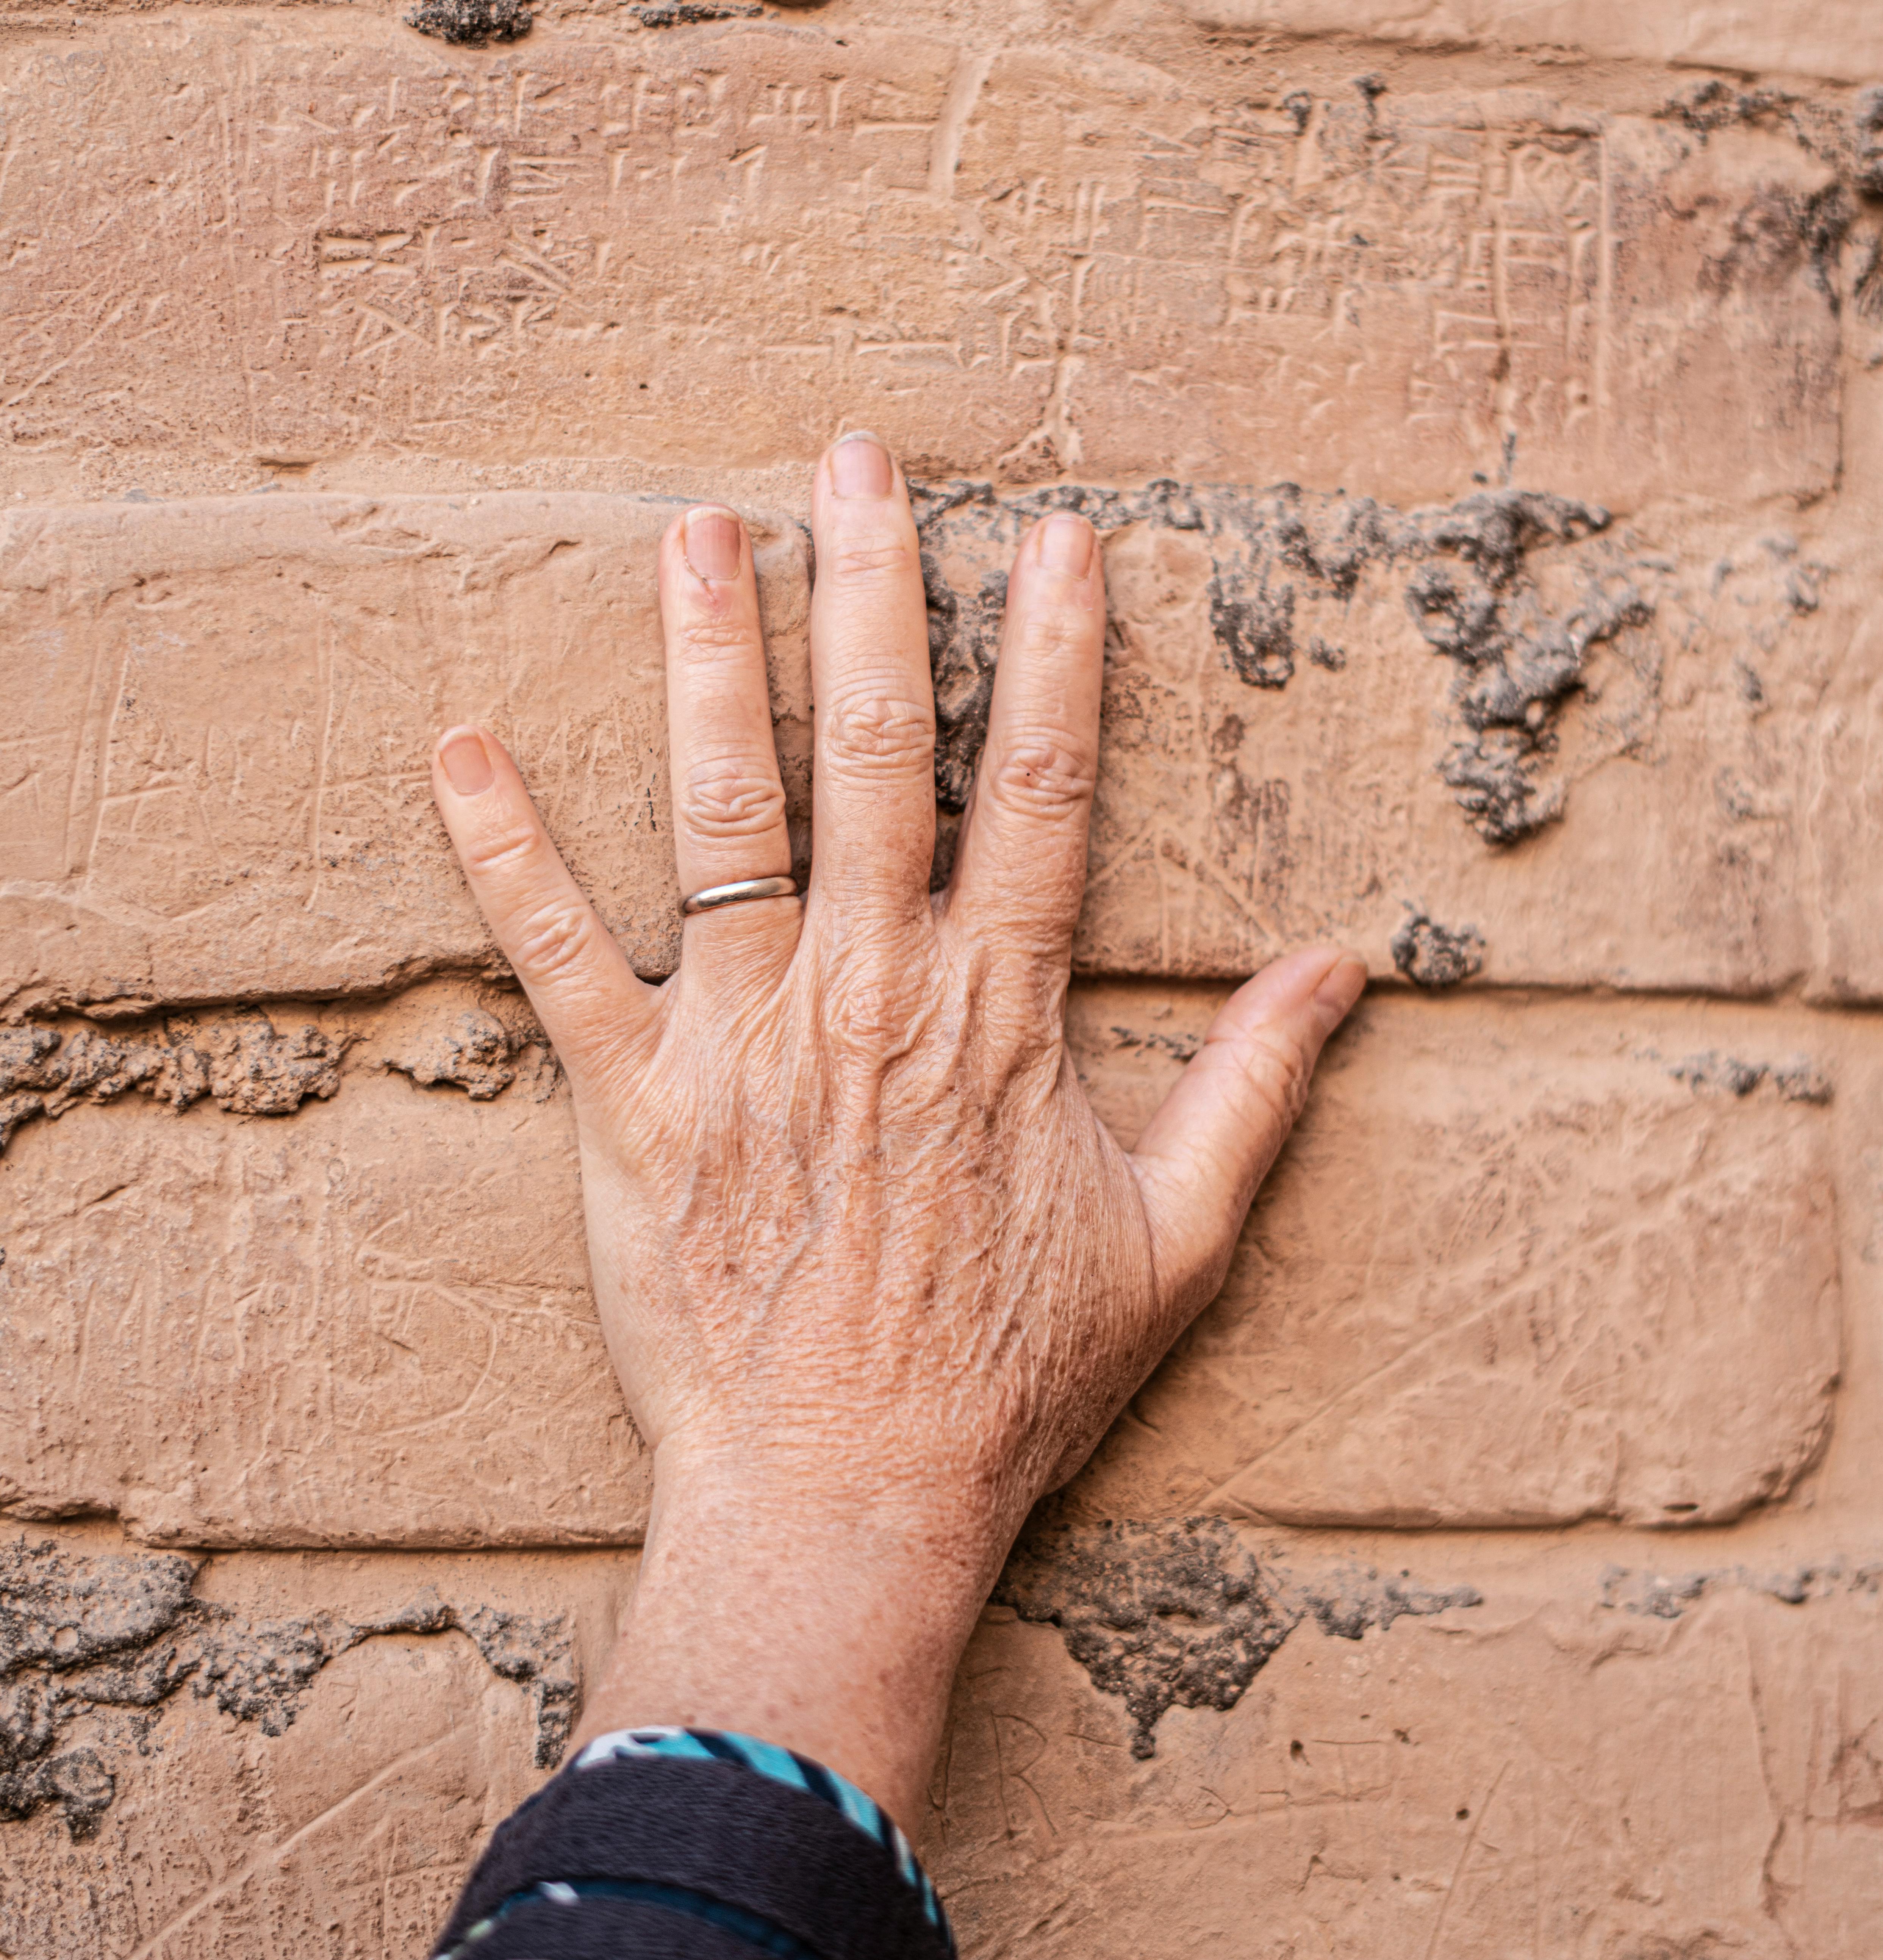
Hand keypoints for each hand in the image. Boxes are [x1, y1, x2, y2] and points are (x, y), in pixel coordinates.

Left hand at [430, 437, 1363, 1835]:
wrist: (852, 1501)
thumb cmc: (1014, 1380)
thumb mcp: (1178, 1242)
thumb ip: (1257, 1089)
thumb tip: (1347, 968)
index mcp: (1000, 1014)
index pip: (1042, 791)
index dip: (1055, 655)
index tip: (1055, 538)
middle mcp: (874, 995)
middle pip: (876, 755)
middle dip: (871, 592)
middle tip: (855, 458)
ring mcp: (747, 1041)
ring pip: (725, 814)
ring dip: (706, 662)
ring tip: (694, 533)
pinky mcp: (638, 1105)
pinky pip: (557, 957)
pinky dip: (502, 852)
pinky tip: (458, 745)